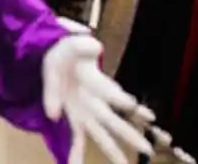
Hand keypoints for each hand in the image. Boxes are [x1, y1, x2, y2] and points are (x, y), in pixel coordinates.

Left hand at [43, 33, 152, 163]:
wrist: (50, 53)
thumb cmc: (66, 50)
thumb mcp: (68, 45)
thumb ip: (76, 50)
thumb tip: (88, 57)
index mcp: (95, 80)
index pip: (110, 92)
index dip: (122, 100)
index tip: (138, 110)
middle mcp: (93, 100)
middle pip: (113, 121)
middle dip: (129, 135)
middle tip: (147, 150)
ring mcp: (83, 111)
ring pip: (100, 134)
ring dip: (112, 151)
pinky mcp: (72, 116)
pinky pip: (75, 137)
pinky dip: (76, 153)